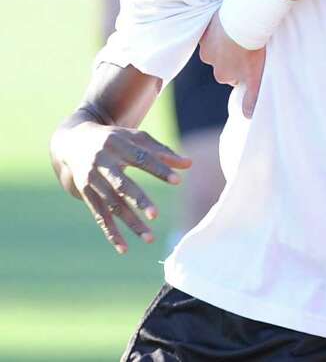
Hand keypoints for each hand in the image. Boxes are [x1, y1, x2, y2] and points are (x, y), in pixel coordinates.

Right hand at [52, 123, 189, 253]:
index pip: (142, 159)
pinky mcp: (87, 195)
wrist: (74, 142)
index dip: (159, 169)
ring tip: (149, 238)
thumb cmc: (116, 140)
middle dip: (138, 200)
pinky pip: (100, 216)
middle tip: (155, 215)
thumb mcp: (137, 138)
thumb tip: (190, 164)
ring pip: (112, 205)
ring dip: (130, 223)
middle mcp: (102, 164)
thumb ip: (162, 151)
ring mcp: (92, 181)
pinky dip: (111, 233)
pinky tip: (124, 248)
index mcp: (118, 145)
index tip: (178, 181)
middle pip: (122, 185)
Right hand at [199, 14, 264, 116]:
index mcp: (223, 75)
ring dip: (226, 41)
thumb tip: (247, 116)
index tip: (252, 60)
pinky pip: (210, 30)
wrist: (245, 20)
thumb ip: (252, 98)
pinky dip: (219, 28)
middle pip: (222, 62)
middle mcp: (210, 61)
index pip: (231, 76)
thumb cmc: (254, 49)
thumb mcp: (257, 77)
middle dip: (232, 56)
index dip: (242, 69)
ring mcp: (206, 44)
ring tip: (241, 33)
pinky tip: (230, 23)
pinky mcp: (205, 27)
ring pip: (216, 45)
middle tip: (248, 45)